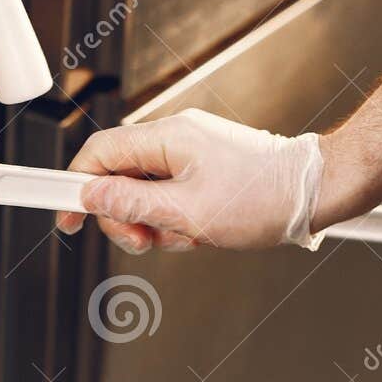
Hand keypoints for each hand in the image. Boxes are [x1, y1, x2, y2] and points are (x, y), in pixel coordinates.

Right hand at [59, 108, 324, 253]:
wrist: (316, 191)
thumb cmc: (262, 198)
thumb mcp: (188, 213)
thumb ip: (133, 205)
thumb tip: (91, 197)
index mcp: (167, 138)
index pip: (98, 154)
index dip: (75, 187)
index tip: (65, 218)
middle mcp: (175, 139)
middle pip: (118, 178)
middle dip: (124, 217)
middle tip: (145, 242)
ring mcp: (190, 154)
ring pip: (144, 193)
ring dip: (154, 224)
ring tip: (186, 237)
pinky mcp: (204, 169)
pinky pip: (170, 196)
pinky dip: (176, 220)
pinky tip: (199, 232)